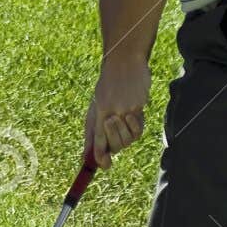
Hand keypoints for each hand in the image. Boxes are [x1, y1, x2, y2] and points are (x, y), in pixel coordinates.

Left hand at [86, 52, 150, 169]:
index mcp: (96, 114)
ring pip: (130, 138)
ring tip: (126, 115)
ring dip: (129, 131)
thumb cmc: (108, 86)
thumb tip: (86, 156)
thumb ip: (93, 132)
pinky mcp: (137, 106)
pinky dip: (138, 121)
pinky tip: (136, 109)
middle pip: (117, 145)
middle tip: (117, 126)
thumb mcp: (95, 106)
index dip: (101, 158)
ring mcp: (124, 111)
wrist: (123, 62)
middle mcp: (108, 114)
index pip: (97, 142)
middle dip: (118, 142)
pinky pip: (140, 124)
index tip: (105, 165)